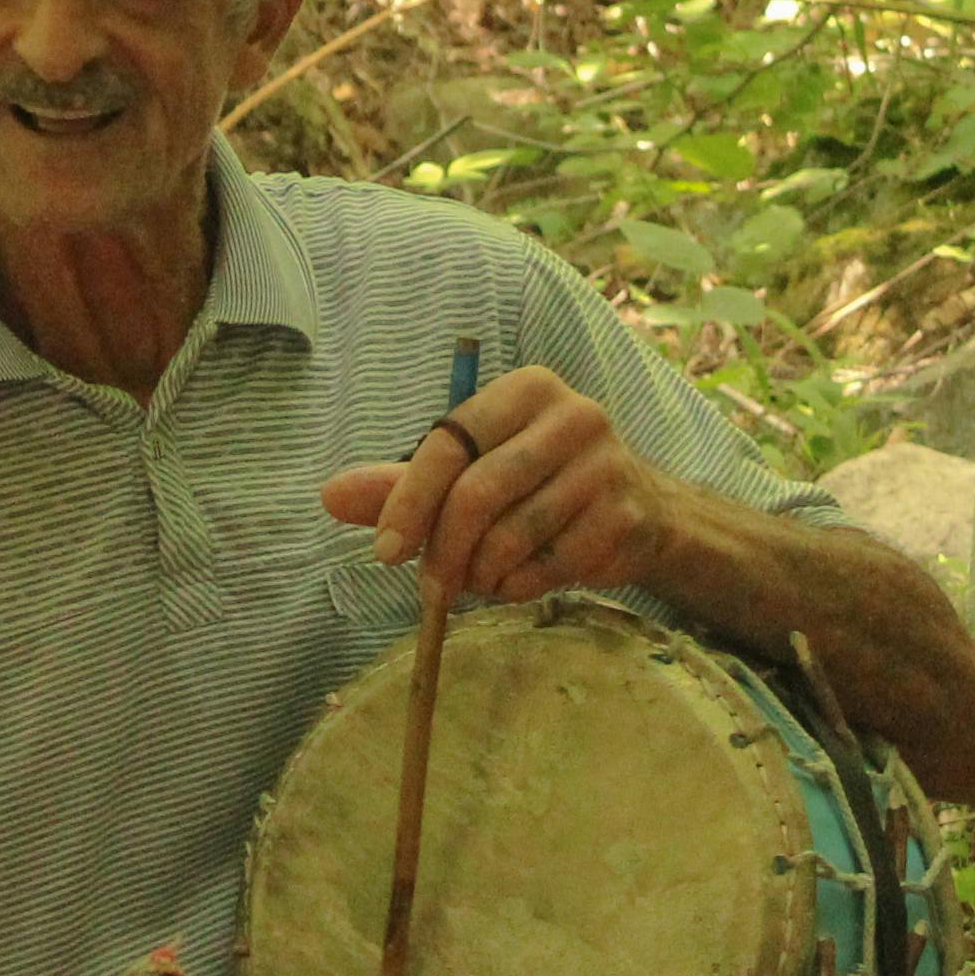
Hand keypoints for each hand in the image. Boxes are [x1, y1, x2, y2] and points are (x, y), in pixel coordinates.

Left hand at [318, 364, 690, 602]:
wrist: (644, 511)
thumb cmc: (540, 483)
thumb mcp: (473, 471)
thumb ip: (403, 484)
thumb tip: (330, 496)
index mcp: (526, 389)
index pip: (448, 441)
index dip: (408, 500)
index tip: (384, 550)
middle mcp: (573, 414)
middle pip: (478, 492)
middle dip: (443, 549)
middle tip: (430, 586)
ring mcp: (605, 466)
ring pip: (511, 536)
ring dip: (481, 574)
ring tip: (480, 578)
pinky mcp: (624, 517)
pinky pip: (549, 567)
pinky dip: (519, 586)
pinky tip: (519, 580)